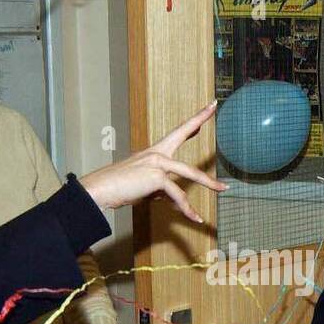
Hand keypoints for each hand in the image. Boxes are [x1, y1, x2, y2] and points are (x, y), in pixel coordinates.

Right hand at [79, 101, 226, 222]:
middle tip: (214, 105)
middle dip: (199, 119)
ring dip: (209, 183)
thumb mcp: (146, 189)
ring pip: (189, 172)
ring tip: (224, 189)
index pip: (178, 132)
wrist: (99, 192)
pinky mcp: (155, 177)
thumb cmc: (119, 190)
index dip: (193, 120)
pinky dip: (187, 209)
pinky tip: (195, 218)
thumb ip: (163, 190)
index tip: (207, 108)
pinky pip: (177, 195)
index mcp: (154, 153)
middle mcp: (156, 153)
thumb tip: (177, 200)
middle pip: (182, 133)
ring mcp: (156, 162)